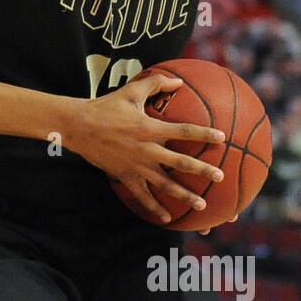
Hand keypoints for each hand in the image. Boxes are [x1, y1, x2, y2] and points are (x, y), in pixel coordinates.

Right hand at [67, 74, 225, 225]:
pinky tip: (168, 218)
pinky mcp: (125, 175)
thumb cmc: (106, 106)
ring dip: (184, 195)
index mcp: (150, 128)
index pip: (183, 131)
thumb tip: (179, 81)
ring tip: (202, 205)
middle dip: (202, 170)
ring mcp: (136, 165)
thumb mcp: (131, 91)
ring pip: (165, 184)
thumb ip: (156, 84)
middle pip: (180, 162)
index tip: (222, 138)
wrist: (78, 126)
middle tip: (220, 177)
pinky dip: (155, 208)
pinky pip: (142, 195)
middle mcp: (146, 149)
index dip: (204, 134)